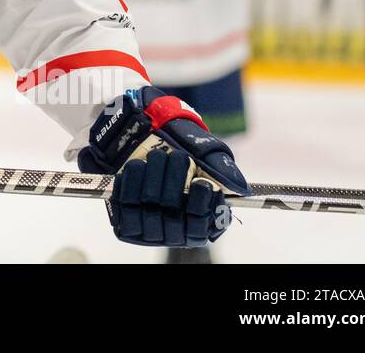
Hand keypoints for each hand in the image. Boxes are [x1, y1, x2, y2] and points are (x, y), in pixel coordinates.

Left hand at [79, 87, 248, 247]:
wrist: (144, 133)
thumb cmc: (182, 145)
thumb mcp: (205, 150)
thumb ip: (222, 167)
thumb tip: (239, 187)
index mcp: (203, 220)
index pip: (201, 223)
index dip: (201, 204)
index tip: (201, 182)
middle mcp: (177, 230)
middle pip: (173, 214)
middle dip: (174, 179)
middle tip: (176, 156)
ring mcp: (150, 228)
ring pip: (149, 208)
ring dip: (153, 175)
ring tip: (156, 155)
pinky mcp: (126, 219)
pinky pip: (125, 206)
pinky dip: (130, 181)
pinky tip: (136, 165)